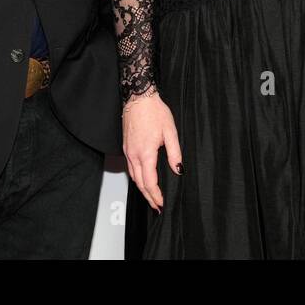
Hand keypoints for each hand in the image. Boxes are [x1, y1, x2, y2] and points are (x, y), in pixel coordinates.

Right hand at [122, 89, 180, 212]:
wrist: (138, 98)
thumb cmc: (154, 111)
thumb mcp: (170, 131)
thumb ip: (175, 153)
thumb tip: (178, 170)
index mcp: (145, 153)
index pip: (149, 182)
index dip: (156, 195)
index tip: (162, 203)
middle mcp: (133, 155)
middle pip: (139, 183)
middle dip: (148, 197)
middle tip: (157, 206)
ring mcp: (128, 151)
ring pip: (133, 177)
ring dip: (142, 189)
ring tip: (151, 197)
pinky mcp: (126, 147)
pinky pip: (130, 168)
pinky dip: (137, 178)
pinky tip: (142, 179)